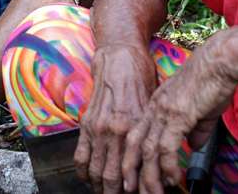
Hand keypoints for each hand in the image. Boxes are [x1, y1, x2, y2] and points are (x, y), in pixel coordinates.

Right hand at [74, 44, 157, 193]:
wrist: (120, 56)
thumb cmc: (142, 79)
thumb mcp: (153, 107)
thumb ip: (151, 133)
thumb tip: (157, 159)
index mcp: (134, 128)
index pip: (133, 171)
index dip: (136, 188)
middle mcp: (115, 131)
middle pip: (111, 177)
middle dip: (115, 193)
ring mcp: (97, 128)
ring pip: (95, 171)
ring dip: (99, 187)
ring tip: (105, 193)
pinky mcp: (86, 124)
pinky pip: (80, 156)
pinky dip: (83, 172)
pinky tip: (89, 179)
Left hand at [121, 29, 237, 193]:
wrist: (222, 59)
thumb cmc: (215, 80)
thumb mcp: (201, 108)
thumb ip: (195, 129)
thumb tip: (192, 146)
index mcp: (157, 104)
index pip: (136, 135)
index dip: (132, 158)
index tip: (132, 177)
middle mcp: (156, 107)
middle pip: (134, 145)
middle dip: (132, 172)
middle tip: (133, 191)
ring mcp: (165, 111)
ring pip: (148, 151)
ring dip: (150, 177)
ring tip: (154, 193)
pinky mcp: (178, 115)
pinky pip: (167, 148)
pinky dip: (168, 167)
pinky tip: (173, 178)